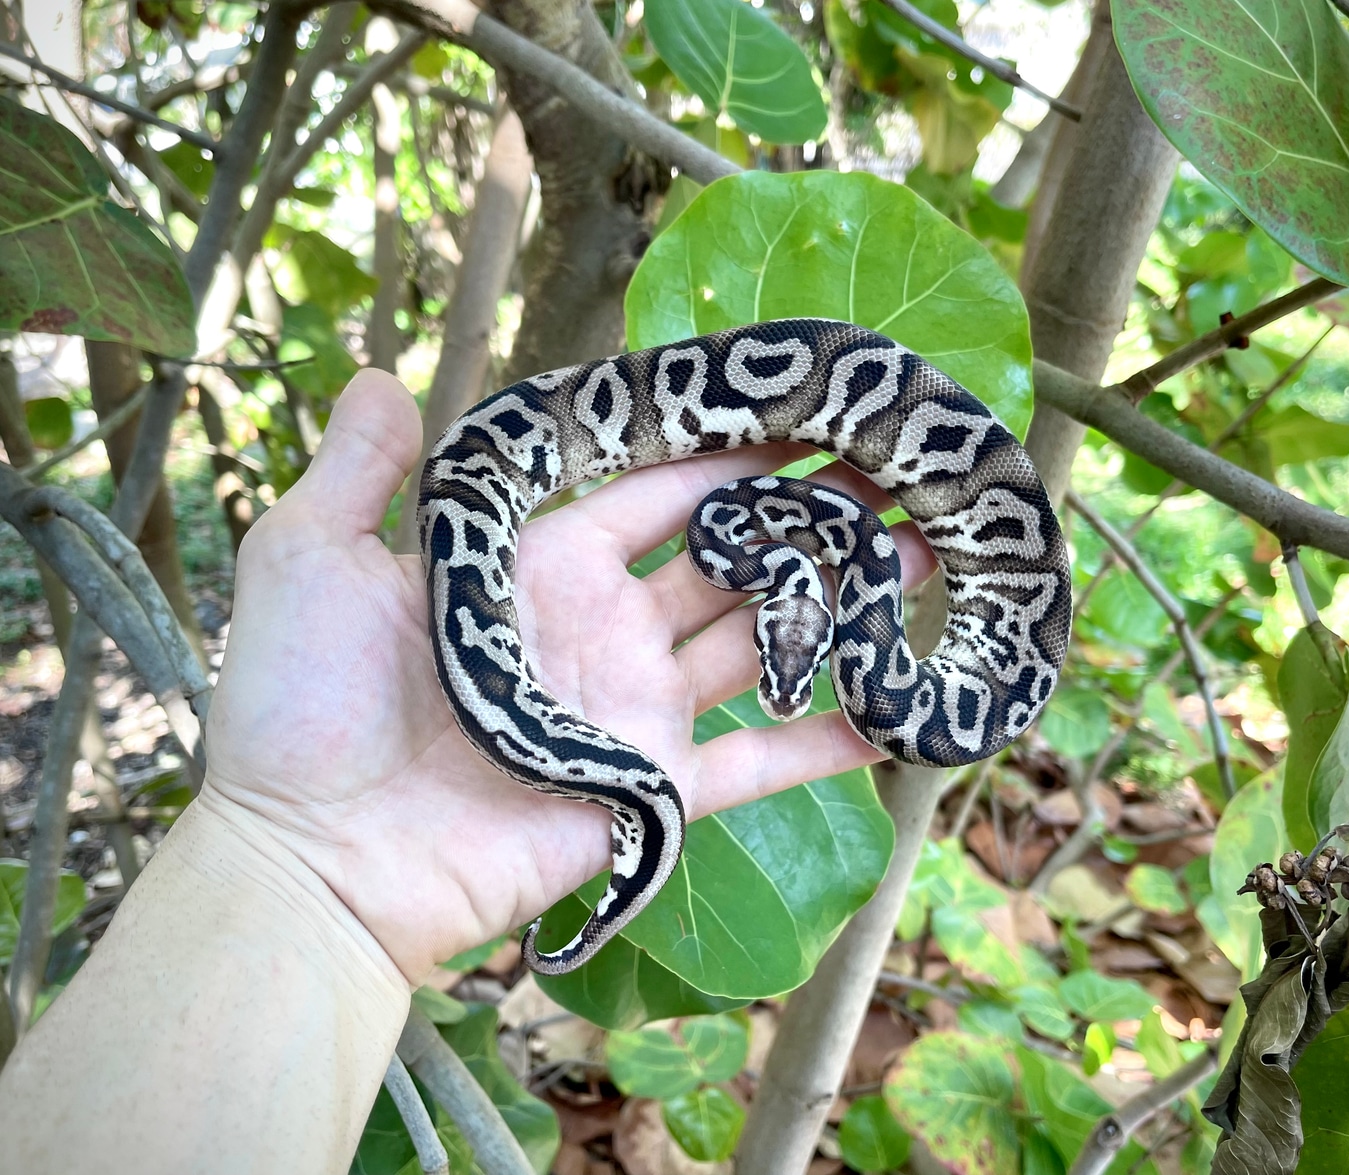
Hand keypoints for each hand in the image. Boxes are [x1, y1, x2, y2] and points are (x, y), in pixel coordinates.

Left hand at [202, 369, 935, 982]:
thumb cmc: (305, 704)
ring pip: (760, 643)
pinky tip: (902, 703)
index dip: (719, 450)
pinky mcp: (654, 792)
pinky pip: (760, 762)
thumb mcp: (315, 559)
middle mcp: (600, 629)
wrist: (316, 859)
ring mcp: (633, 711)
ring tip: (927, 548)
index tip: (792, 403)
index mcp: (536, 566)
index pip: (648, 490)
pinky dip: (829, 739)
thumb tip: (378, 376)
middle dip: (806, 514)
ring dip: (842, 601)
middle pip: (725, 558)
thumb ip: (362, 471)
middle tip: (888, 465)